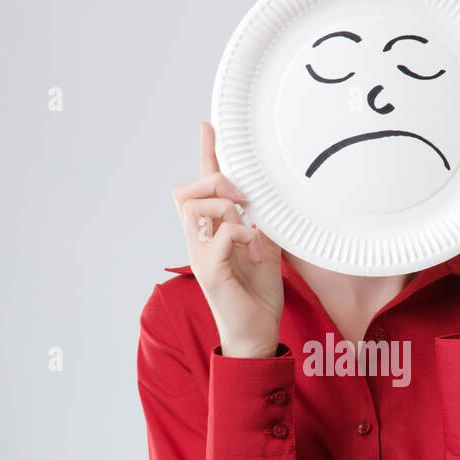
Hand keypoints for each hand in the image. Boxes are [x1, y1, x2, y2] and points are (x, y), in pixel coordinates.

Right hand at [173, 122, 283, 356]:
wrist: (258, 334)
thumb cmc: (257, 296)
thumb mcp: (267, 250)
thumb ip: (264, 223)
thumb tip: (273, 199)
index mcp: (211, 233)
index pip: (200, 187)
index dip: (205, 154)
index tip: (209, 126)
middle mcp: (199, 242)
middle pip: (186, 191)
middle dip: (214, 181)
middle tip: (245, 197)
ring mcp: (201, 257)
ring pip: (193, 207)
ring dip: (224, 205)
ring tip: (248, 223)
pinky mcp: (211, 273)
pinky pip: (218, 237)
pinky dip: (239, 234)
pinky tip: (255, 248)